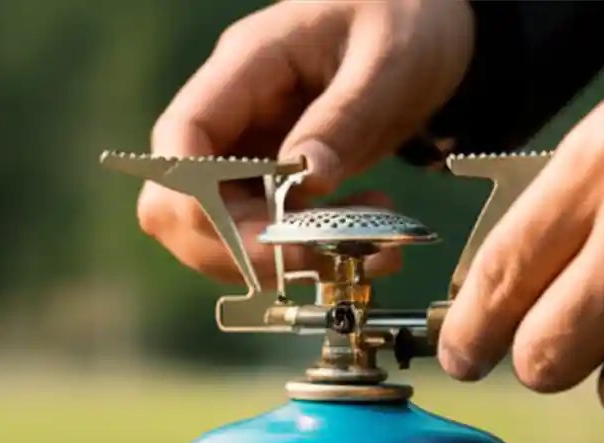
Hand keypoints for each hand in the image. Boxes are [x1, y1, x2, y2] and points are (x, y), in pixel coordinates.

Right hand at [139, 0, 473, 284]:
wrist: (425, 28)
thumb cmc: (404, 21)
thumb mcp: (388, 60)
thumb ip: (344, 117)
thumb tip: (306, 179)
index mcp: (246, 64)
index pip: (182, 136)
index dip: (195, 196)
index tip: (253, 236)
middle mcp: (230, 112)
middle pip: (179, 200)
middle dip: (237, 244)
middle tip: (313, 254)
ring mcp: (244, 151)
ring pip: (212, 232)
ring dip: (273, 258)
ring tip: (353, 246)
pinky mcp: (267, 183)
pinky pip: (257, 236)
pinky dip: (299, 256)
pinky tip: (356, 243)